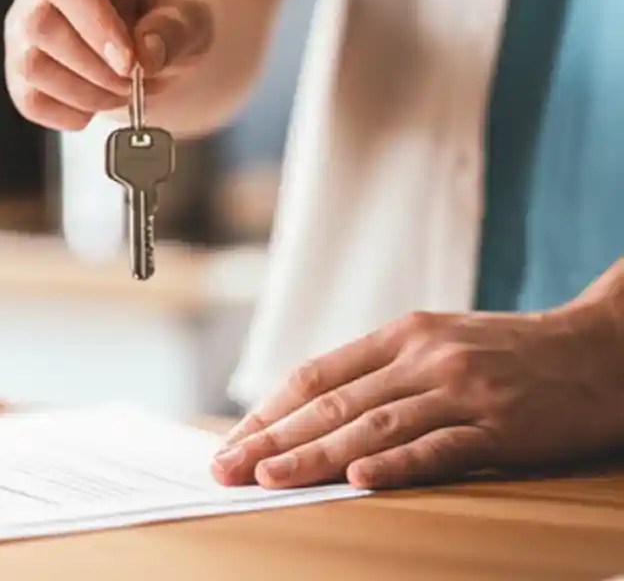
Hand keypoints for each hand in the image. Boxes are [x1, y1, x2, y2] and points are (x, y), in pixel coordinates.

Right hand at [4, 0, 212, 130]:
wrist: (149, 37)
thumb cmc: (165, 14)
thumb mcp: (190, 13)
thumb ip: (174, 30)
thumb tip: (145, 56)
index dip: (94, 25)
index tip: (129, 62)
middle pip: (40, 24)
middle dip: (93, 67)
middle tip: (134, 84)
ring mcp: (21, 25)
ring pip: (30, 65)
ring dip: (83, 94)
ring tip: (121, 94)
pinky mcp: (18, 68)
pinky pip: (30, 100)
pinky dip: (68, 114)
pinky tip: (96, 106)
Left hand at [212, 307, 623, 488]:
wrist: (601, 349)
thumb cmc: (510, 354)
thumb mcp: (439, 344)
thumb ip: (382, 372)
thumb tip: (313, 411)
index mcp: (401, 335)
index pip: (317, 375)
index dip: (269, 411)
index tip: (232, 442)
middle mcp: (424, 357)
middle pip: (333, 402)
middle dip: (273, 438)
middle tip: (228, 469)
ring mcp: (462, 391)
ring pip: (373, 425)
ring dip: (315, 455)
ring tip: (270, 479)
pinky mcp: (502, 426)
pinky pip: (440, 448)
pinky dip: (397, 464)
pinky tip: (358, 479)